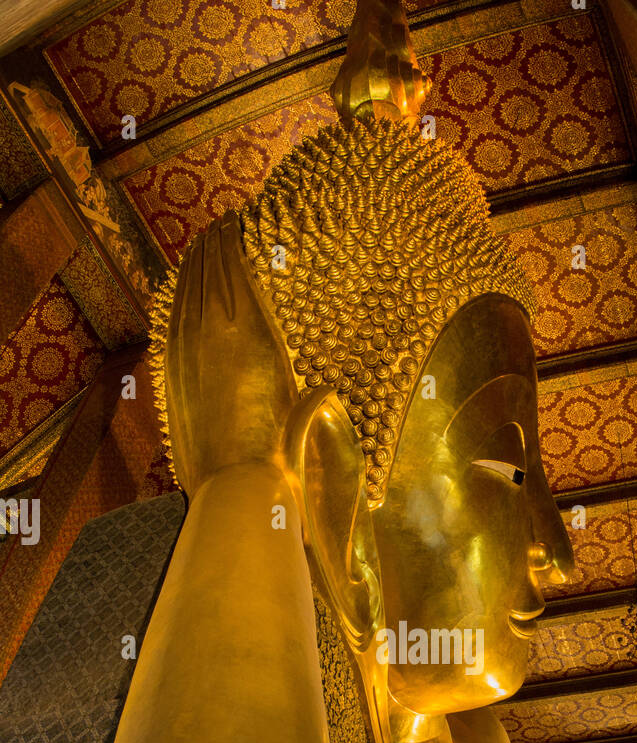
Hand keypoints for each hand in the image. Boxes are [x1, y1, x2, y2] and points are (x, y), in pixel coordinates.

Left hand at [163, 210, 296, 497]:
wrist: (239, 487)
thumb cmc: (281, 456)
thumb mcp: (304, 420)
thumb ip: (311, 400)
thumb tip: (327, 389)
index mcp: (253, 336)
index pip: (236, 274)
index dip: (232, 245)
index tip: (233, 224)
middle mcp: (218, 338)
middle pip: (210, 276)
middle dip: (212, 248)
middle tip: (217, 226)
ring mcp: (189, 355)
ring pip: (185, 295)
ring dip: (192, 268)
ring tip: (198, 249)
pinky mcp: (173, 376)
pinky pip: (170, 324)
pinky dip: (173, 300)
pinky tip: (175, 289)